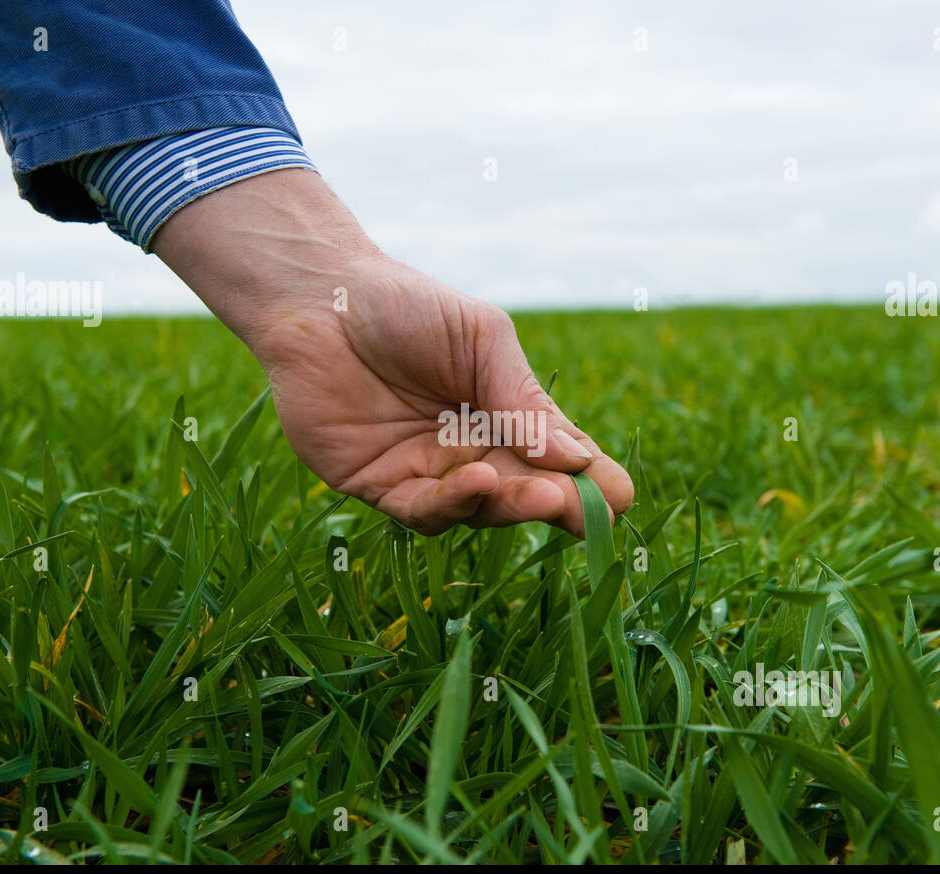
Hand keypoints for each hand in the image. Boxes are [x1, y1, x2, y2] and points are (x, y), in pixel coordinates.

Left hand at [153, 168, 632, 536]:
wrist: (320, 295)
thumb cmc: (408, 307)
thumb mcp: (483, 341)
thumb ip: (523, 399)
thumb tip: (576, 457)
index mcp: (503, 418)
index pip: (555, 461)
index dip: (587, 482)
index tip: (619, 498)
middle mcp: (468, 454)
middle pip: (522, 492)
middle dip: (558, 503)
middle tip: (588, 509)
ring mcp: (424, 475)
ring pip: (477, 510)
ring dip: (511, 505)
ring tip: (543, 494)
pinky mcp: (377, 487)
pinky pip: (420, 511)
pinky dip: (453, 503)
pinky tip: (479, 481)